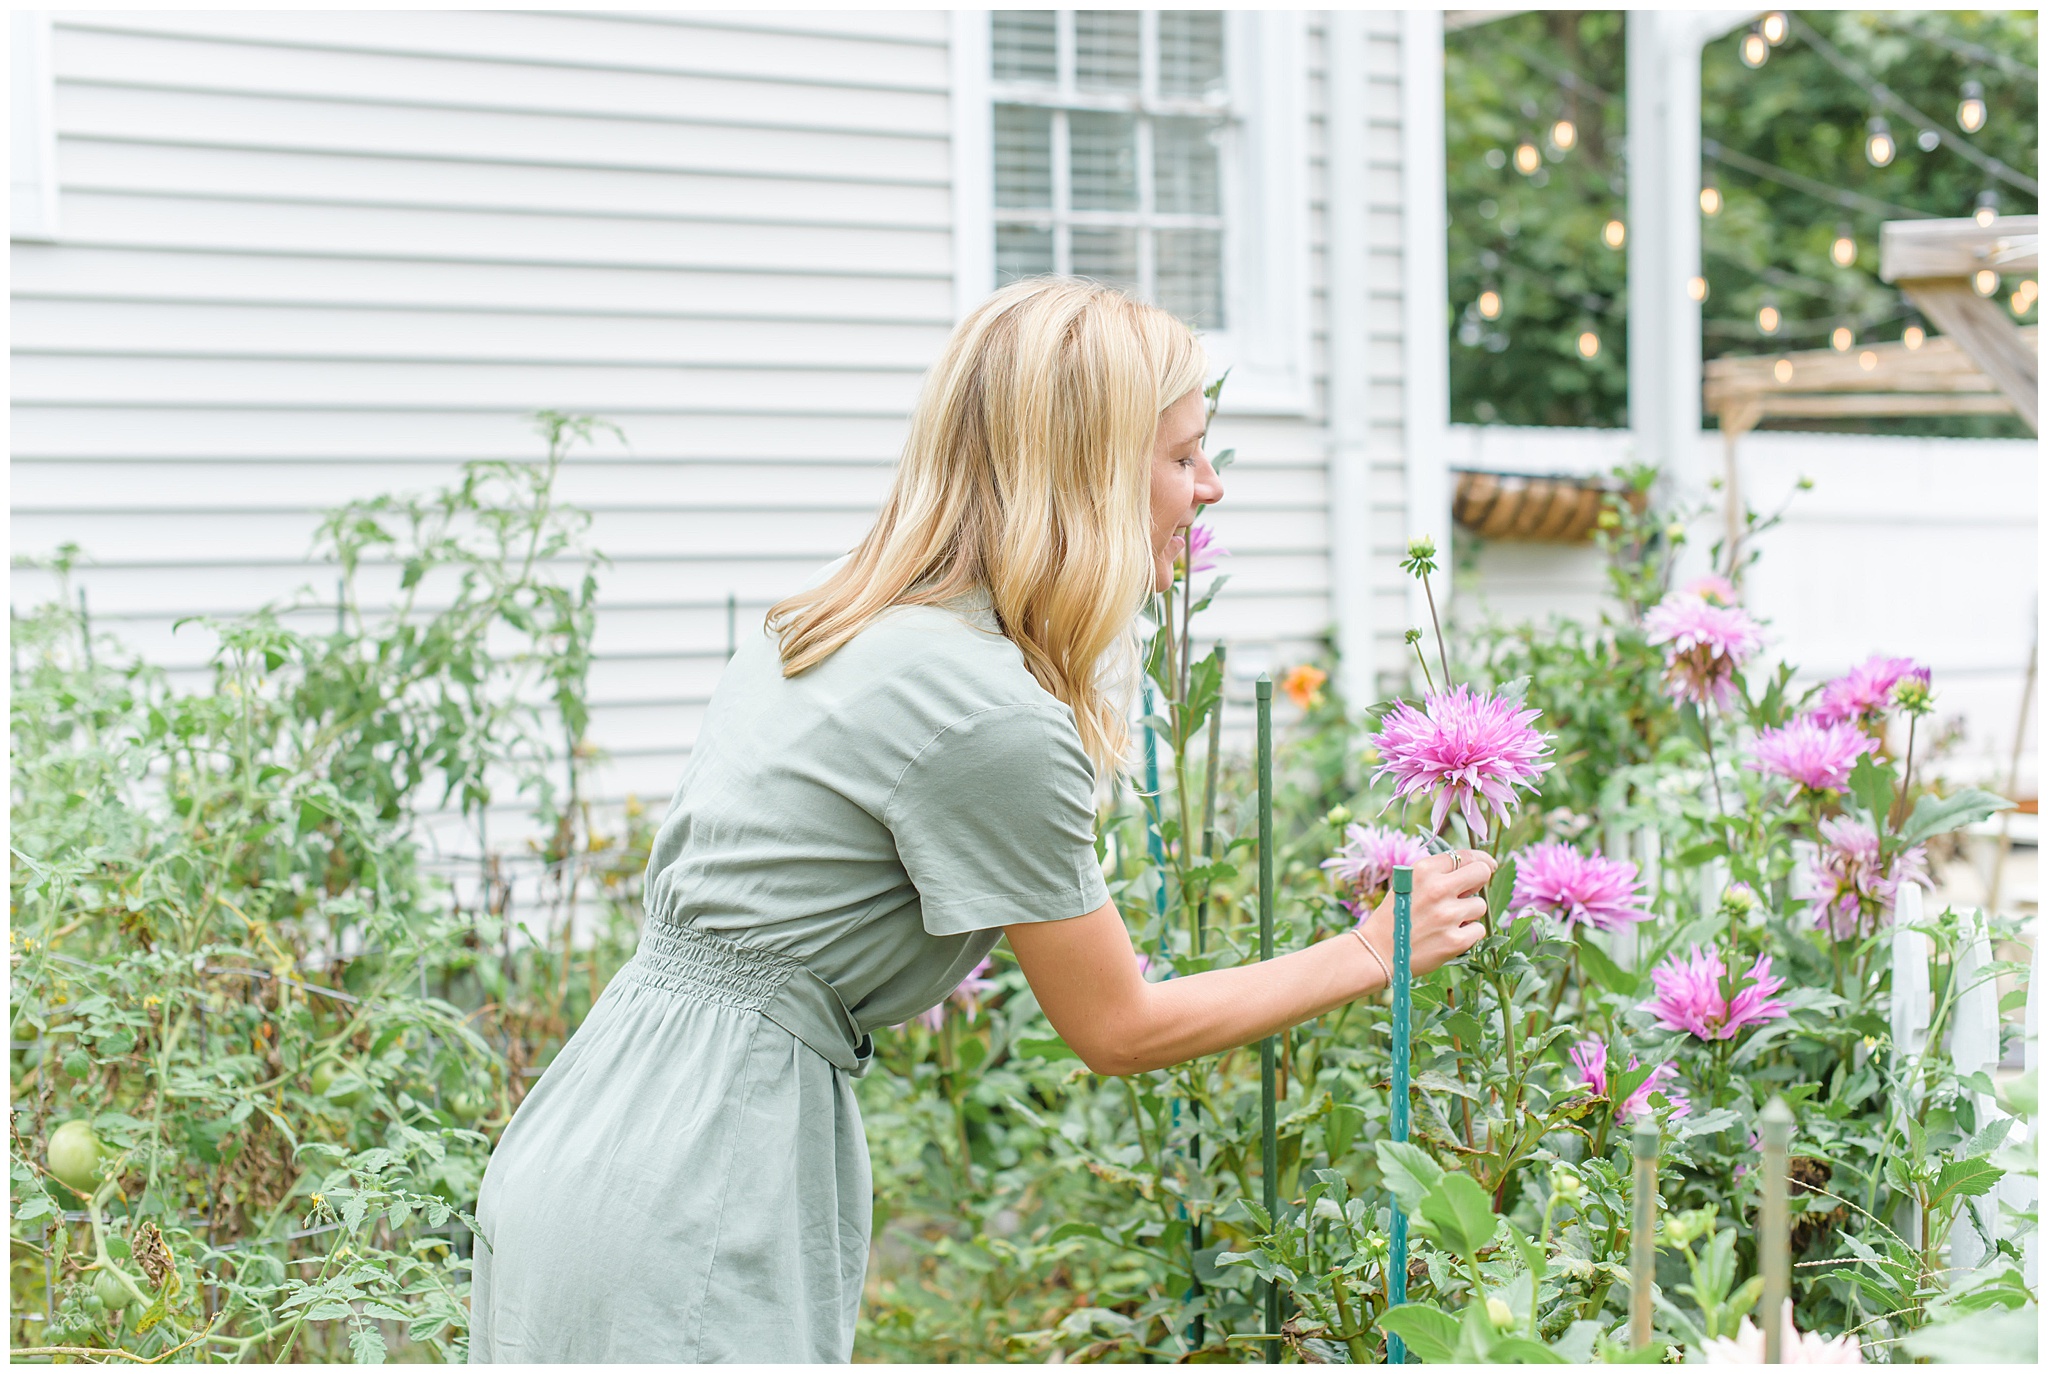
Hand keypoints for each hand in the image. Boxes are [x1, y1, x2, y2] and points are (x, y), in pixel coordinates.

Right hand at [1355, 849, 1495, 979]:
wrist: (1377, 952)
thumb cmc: (1395, 915)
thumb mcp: (1407, 883)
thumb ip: (1438, 874)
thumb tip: (1478, 870)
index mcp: (1424, 870)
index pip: (1465, 856)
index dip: (1481, 860)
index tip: (1488, 865)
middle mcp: (1437, 889)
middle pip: (1481, 873)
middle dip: (1480, 881)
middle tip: (1470, 892)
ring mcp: (1448, 916)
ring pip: (1480, 905)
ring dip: (1469, 913)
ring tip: (1447, 921)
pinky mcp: (1455, 940)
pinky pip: (1479, 930)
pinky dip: (1468, 934)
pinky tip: (1448, 935)